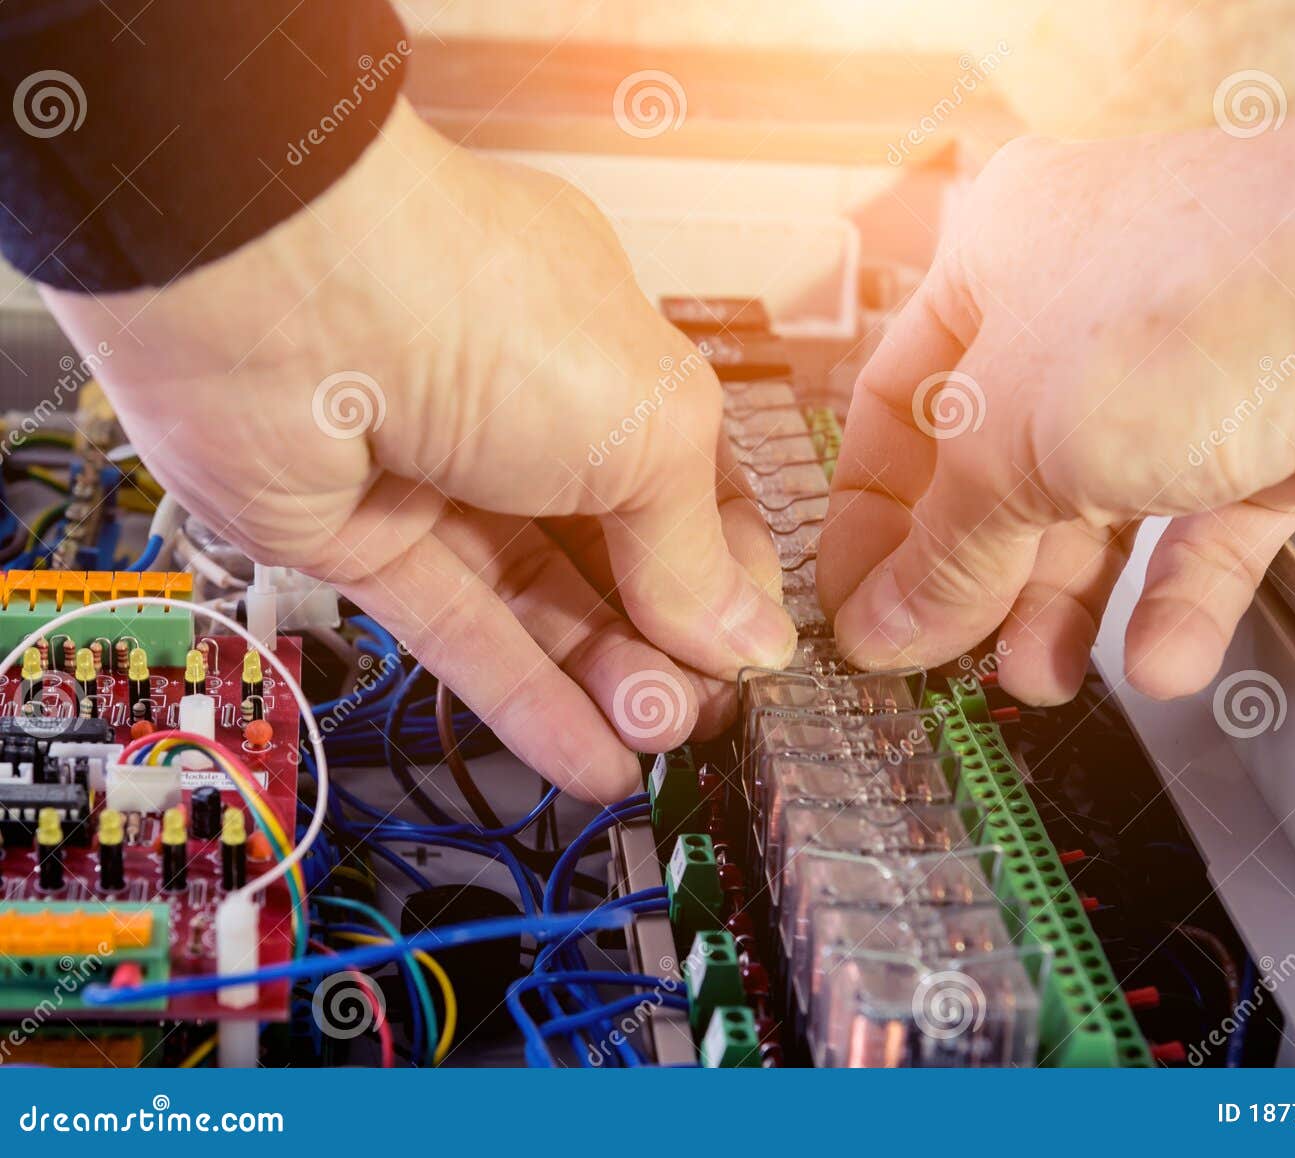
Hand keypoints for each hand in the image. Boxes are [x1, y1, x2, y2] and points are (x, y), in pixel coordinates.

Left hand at [42, 99, 795, 801]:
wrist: (288, 295)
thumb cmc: (479, 308)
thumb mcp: (647, 428)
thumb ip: (693, 548)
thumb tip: (746, 639)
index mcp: (604, 351)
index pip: (686, 476)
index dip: (724, 565)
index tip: (754, 645)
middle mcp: (521, 408)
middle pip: (613, 551)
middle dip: (666, 636)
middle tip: (704, 707)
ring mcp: (438, 474)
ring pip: (539, 599)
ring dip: (603, 675)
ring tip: (659, 736)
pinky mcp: (361, 537)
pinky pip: (456, 629)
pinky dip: (522, 698)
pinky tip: (591, 758)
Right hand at [820, 90, 1294, 703]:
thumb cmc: (1200, 302)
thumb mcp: (1015, 443)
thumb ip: (945, 552)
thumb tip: (883, 628)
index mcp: (994, 266)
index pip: (897, 410)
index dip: (870, 521)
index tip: (855, 611)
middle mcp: (1083, 313)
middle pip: (997, 473)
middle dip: (976, 580)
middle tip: (948, 664)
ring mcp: (1183, 374)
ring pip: (1098, 513)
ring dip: (1066, 608)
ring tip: (1044, 679)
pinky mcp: (1271, 434)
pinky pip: (1204, 535)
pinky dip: (1178, 602)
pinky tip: (1160, 663)